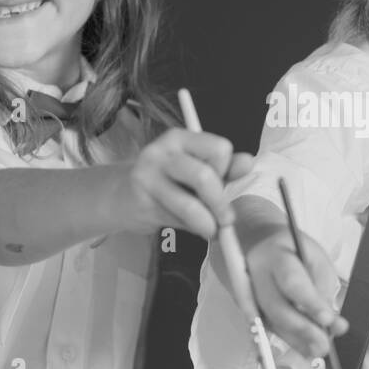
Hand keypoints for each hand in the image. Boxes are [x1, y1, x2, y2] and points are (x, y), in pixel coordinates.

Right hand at [113, 129, 252, 239]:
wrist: (120, 195)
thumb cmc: (167, 181)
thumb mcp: (196, 168)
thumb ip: (224, 168)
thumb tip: (248, 163)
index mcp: (181, 138)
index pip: (219, 148)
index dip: (227, 170)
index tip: (223, 183)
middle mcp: (162, 151)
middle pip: (204, 177)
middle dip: (220, 204)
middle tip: (227, 220)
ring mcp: (147, 175)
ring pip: (189, 204)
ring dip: (207, 223)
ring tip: (213, 231)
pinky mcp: (141, 201)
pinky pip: (175, 219)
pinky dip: (191, 228)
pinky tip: (193, 228)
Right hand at [244, 228, 348, 358]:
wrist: (261, 245)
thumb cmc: (293, 250)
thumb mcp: (315, 258)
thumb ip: (322, 286)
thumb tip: (330, 321)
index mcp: (274, 256)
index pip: (292, 282)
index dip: (310, 303)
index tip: (328, 319)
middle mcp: (256, 277)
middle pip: (276, 307)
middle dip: (302, 329)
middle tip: (324, 344)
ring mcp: (249, 295)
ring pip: (271, 323)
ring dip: (297, 340)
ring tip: (318, 350)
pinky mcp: (250, 310)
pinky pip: (270, 328)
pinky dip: (289, 340)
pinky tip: (306, 349)